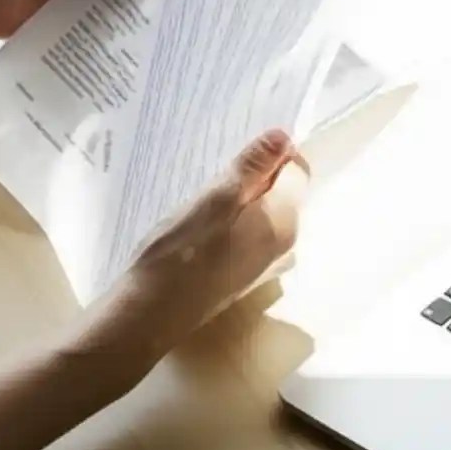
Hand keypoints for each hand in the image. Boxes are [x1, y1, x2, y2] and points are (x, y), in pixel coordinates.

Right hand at [70, 130, 308, 383]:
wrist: (152, 313)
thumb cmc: (183, 251)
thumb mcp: (216, 198)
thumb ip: (253, 166)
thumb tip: (284, 136)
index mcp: (286, 221)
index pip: (298, 171)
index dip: (273, 153)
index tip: (239, 151)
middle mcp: (287, 244)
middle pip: (284, 193)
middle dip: (256, 176)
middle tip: (216, 171)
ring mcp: (267, 264)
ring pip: (266, 215)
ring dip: (242, 199)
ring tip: (206, 194)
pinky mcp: (246, 275)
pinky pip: (251, 235)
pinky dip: (234, 222)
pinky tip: (204, 223)